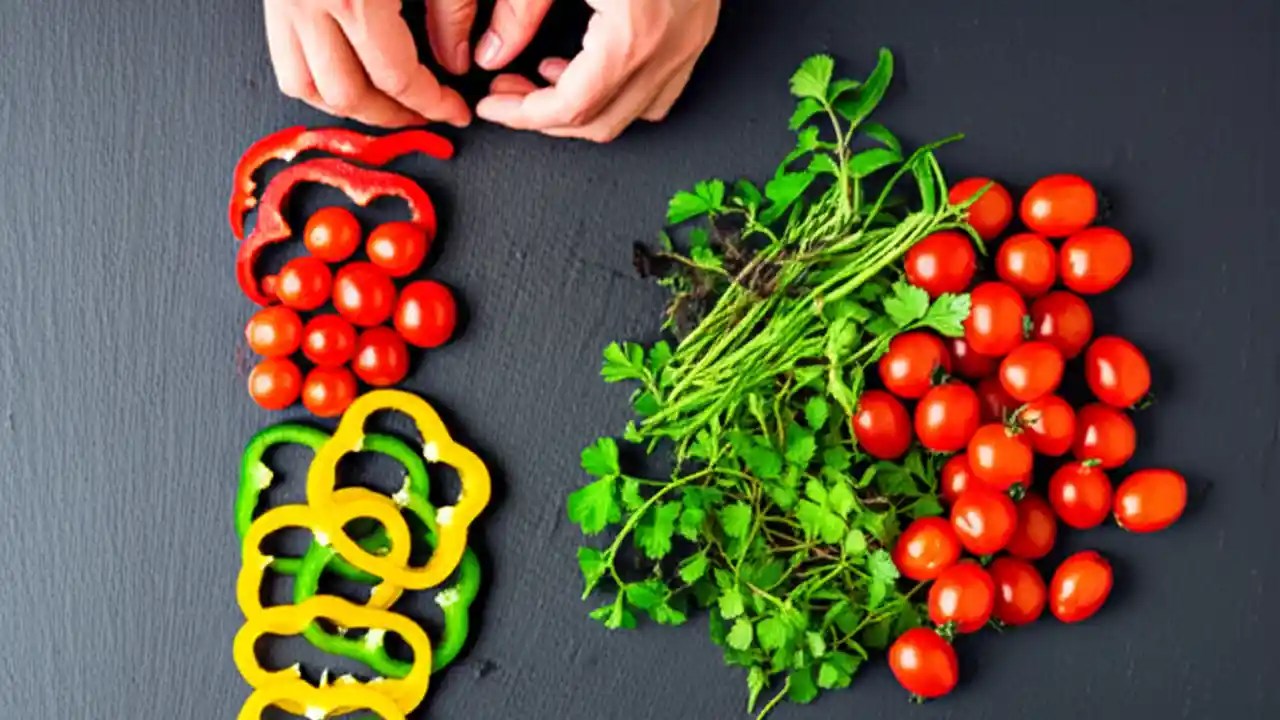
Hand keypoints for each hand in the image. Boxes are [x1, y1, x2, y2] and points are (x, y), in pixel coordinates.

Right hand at [264, 0, 473, 127]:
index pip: (397, 79)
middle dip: (390, 116)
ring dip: (345, 105)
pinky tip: (348, 72)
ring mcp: (281, 2)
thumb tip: (454, 64)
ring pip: (303, 86)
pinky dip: (315, 78)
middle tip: (423, 115)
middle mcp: (309, 3)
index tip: (455, 112)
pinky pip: (283, 56)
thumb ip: (451, 9)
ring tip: (385, 104)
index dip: (433, 104)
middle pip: (346, 95)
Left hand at [475, 0, 720, 141]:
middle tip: (508, 92)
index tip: (493, 105)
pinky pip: (659, 93)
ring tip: (541, 80)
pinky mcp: (696, 34)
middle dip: (545, 117)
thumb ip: (520, 8)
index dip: (524, 115)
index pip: (572, 106)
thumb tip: (493, 55)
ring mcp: (688, 45)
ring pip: (631, 115)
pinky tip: (588, 68)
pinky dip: (619, 94)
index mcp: (632, 34)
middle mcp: (668, 48)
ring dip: (582, 109)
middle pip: (600, 122)